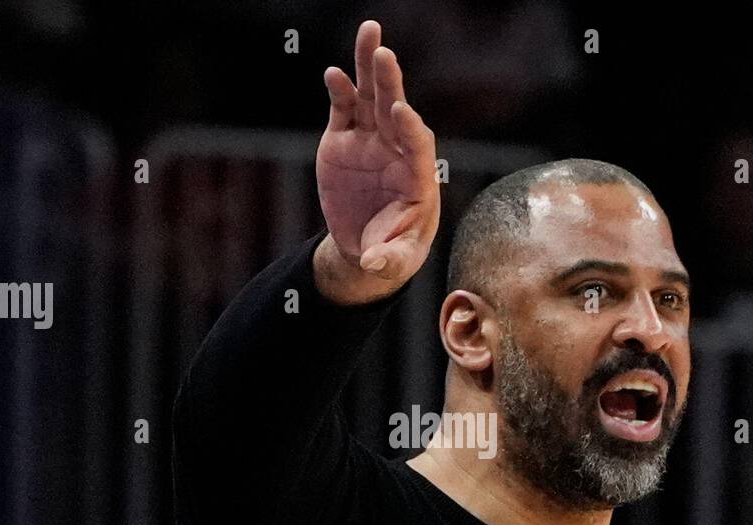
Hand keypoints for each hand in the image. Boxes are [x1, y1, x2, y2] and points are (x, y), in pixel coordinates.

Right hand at [316, 20, 439, 287]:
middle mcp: (397, 152)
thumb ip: (389, 260)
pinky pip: (344, 110)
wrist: (365, 248)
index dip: (411, 129)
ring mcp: (371, 141)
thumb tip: (375, 262)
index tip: (401, 113)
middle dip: (391, 84)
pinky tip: (334, 73)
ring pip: (372, 99)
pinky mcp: (345, 140)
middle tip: (384, 54)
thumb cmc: (392, 255)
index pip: (418, 146)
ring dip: (369, 68)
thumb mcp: (394, 263)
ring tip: (369, 33)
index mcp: (417, 178)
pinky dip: (340, 91)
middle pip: (396, 111)